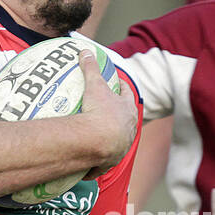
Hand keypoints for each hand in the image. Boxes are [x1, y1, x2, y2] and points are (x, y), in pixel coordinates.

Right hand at [77, 48, 136, 174]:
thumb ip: (90, 68)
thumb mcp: (94, 86)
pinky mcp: (110, 161)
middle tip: (109, 110)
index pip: (127, 95)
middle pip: (126, 119)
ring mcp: (121, 146)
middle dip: (120, 115)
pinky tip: (91, 163)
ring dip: (112, 138)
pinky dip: (98, 162)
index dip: (122, 88)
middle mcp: (129, 129)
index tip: (118, 84)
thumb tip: (85, 50)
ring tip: (101, 136)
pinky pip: (104, 162)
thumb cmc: (100, 112)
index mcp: (128, 110)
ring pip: (119, 140)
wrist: (99, 142)